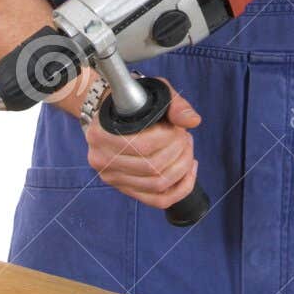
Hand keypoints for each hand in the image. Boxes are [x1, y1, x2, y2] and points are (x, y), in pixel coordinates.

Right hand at [82, 78, 200, 208]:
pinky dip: (180, 189)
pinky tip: (189, 172)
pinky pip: (157, 200)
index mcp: (101, 134)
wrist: (112, 113)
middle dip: (179, 153)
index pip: (143, 145)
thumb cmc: (133, 103)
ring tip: (187, 151)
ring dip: (182, 169)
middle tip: (185, 138)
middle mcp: (101, 160)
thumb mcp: (154, 94)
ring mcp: (112, 178)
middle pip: (152, 167)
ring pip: (157, 185)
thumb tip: (192, 121)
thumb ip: (174, 105)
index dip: (169, 139)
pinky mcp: (125, 189)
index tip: (178, 129)